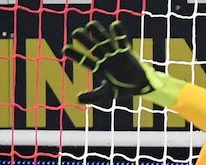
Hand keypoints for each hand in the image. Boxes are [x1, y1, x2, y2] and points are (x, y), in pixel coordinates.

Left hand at [62, 20, 182, 106]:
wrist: (140, 87)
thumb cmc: (122, 90)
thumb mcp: (107, 94)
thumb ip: (93, 96)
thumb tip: (78, 99)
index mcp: (98, 67)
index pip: (84, 59)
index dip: (75, 54)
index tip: (65, 49)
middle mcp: (104, 57)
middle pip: (92, 46)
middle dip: (84, 40)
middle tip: (76, 33)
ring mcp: (114, 53)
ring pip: (104, 39)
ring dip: (97, 32)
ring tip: (90, 24)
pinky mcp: (126, 50)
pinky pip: (121, 39)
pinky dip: (119, 32)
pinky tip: (114, 24)